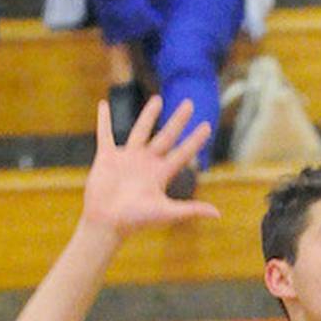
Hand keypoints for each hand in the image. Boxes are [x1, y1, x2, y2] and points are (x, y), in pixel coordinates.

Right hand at [81, 93, 217, 233]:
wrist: (107, 221)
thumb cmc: (136, 220)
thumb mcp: (166, 212)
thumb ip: (190, 209)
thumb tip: (217, 214)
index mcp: (161, 174)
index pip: (183, 153)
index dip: (195, 140)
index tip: (207, 126)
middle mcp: (147, 163)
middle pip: (166, 136)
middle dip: (178, 120)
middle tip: (189, 103)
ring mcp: (127, 158)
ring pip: (141, 130)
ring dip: (149, 114)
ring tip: (158, 99)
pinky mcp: (107, 156)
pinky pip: (105, 133)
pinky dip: (103, 120)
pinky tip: (103, 105)